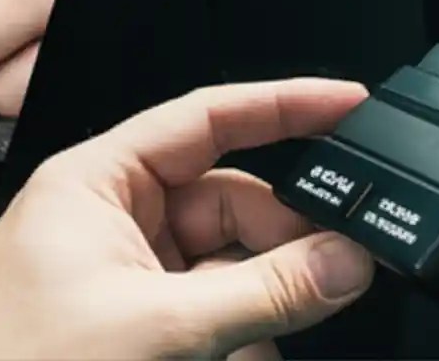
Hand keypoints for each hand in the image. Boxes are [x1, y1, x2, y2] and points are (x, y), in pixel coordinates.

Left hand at [0, 79, 374, 360]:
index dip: (281, 105)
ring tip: (274, 331)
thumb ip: (266, 291)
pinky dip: (237, 331)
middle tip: (344, 261)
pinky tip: (246, 353)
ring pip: (221, 259)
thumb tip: (344, 258)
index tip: (345, 103)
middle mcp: (103, 216)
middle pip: (224, 197)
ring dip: (262, 296)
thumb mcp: (164, 328)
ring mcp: (114, 271)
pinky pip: (202, 305)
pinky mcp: (124, 319)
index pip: (203, 117)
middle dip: (284, 233)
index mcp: (92, 182)